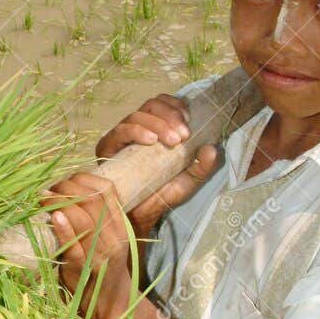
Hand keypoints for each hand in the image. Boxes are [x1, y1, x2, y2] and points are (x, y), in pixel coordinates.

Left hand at [41, 171, 135, 318]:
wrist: (114, 308)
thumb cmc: (105, 272)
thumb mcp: (109, 241)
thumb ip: (97, 220)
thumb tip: (67, 195)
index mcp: (120, 227)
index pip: (107, 190)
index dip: (84, 179)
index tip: (65, 181)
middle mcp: (114, 237)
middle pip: (93, 200)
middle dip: (67, 188)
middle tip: (48, 190)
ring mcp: (100, 254)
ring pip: (85, 219)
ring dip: (61, 202)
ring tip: (43, 198)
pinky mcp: (84, 270)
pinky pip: (75, 247)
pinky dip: (65, 229)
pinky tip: (54, 217)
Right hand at [94, 96, 221, 238]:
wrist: (139, 215)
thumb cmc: (162, 193)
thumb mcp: (188, 180)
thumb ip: (202, 166)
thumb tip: (212, 149)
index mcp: (156, 128)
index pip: (163, 103)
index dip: (176, 106)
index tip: (189, 121)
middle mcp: (137, 127)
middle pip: (151, 105)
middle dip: (170, 116)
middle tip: (183, 135)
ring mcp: (121, 136)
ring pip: (137, 115)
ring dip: (157, 124)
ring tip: (172, 141)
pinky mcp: (107, 147)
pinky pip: (120, 131)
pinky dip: (136, 131)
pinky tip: (150, 140)